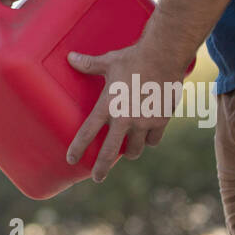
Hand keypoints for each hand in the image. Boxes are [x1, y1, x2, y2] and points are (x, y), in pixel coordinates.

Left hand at [64, 28, 192, 181]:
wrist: (164, 56)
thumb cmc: (133, 57)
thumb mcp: (108, 62)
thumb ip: (89, 65)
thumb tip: (70, 57)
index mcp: (108, 105)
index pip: (88, 132)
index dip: (78, 148)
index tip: (71, 159)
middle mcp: (125, 118)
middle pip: (110, 152)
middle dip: (102, 168)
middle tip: (97, 178)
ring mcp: (144, 122)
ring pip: (135, 149)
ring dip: (129, 152)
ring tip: (125, 152)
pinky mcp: (161, 120)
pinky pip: (153, 140)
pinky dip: (149, 141)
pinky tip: (146, 139)